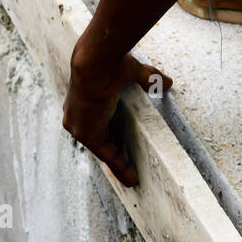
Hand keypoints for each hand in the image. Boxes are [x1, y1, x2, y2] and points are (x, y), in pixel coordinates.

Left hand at [62, 49, 171, 187]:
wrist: (95, 64)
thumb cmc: (108, 62)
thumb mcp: (131, 72)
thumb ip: (148, 78)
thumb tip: (166, 83)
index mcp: (82, 99)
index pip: (98, 121)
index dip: (111, 134)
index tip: (122, 146)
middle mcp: (75, 115)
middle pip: (99, 139)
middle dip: (115, 152)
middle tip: (130, 166)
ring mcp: (79, 126)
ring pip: (102, 149)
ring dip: (118, 163)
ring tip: (133, 178)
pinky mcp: (88, 135)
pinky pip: (107, 155)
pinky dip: (120, 168)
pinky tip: (132, 178)